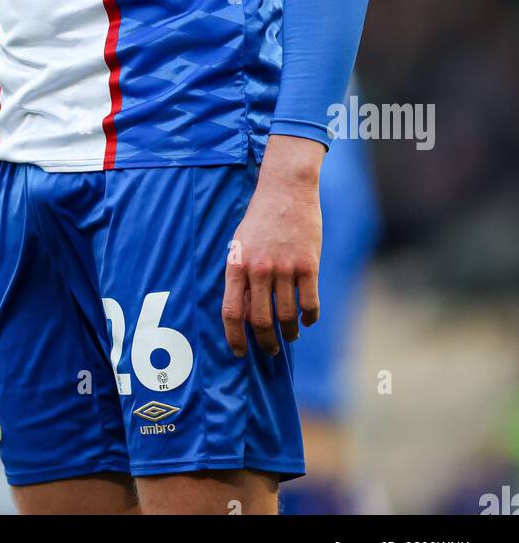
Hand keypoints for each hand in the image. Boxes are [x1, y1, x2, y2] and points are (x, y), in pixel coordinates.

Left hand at [222, 135, 322, 357]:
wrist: (285, 190)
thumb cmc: (260, 218)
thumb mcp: (240, 243)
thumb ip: (240, 274)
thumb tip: (243, 311)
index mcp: (237, 263)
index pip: (232, 311)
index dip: (234, 337)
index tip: (239, 352)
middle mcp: (259, 269)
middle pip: (261, 320)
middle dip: (266, 342)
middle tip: (271, 349)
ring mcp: (284, 267)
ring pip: (287, 315)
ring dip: (289, 331)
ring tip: (291, 334)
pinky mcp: (308, 264)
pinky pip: (309, 302)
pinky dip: (310, 317)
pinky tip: (308, 319)